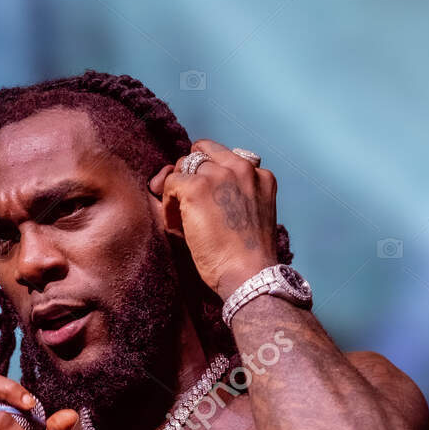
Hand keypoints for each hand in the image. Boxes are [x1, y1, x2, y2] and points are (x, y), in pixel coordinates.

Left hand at [149, 138, 277, 300]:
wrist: (249, 274)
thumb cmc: (246, 257)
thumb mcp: (249, 215)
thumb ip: (230, 193)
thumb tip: (191, 179)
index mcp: (260, 176)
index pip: (225, 157)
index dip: (209, 174)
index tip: (205, 197)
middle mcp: (242, 168)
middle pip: (202, 154)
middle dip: (191, 176)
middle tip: (188, 206)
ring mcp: (219, 175)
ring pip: (184, 166)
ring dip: (179, 191)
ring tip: (183, 220)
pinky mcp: (197, 188)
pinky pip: (170, 184)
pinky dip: (168, 205)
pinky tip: (178, 227)